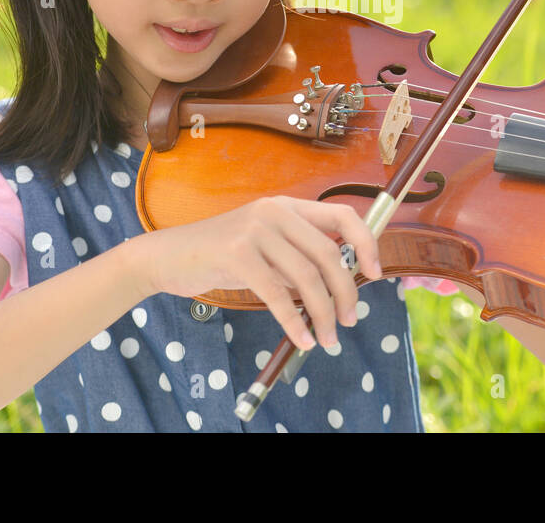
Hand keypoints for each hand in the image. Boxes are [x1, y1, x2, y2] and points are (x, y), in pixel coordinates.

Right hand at [144, 196, 381, 351]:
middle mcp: (275, 211)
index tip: (375, 273)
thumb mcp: (266, 248)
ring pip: (307, 277)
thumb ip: (298, 257)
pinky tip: (301, 339)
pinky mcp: (237, 253)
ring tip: (328, 339)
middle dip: (346, 293)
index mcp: (287, 206)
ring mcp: (255, 230)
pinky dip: (294, 322)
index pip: (342, 214)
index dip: (365, 243)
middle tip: (349, 321)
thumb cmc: (221, 256)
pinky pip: (278, 295)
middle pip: (328, 253)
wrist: (169, 257)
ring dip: (323, 314)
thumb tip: (342, 282)